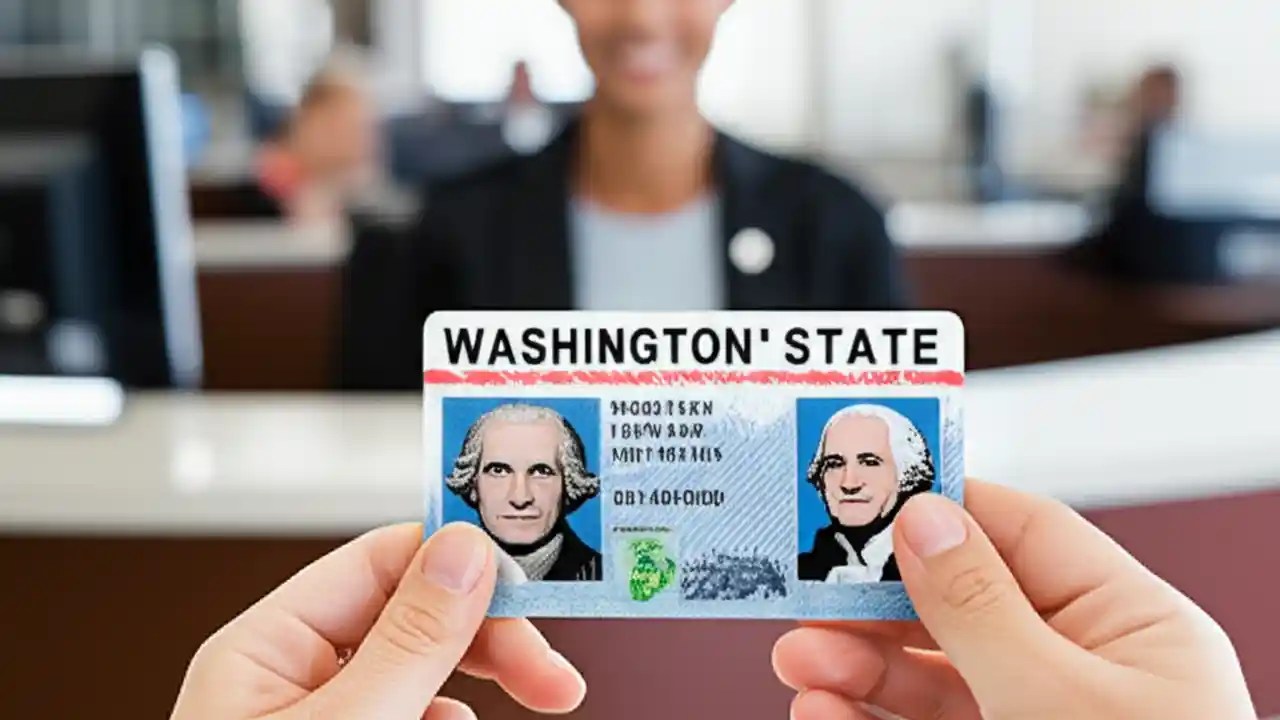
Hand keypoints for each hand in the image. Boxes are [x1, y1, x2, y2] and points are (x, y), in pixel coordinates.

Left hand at [171, 523, 584, 718]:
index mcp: (268, 650)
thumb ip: (408, 642)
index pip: (379, 563)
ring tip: (525, 707)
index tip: (534, 583)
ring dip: (479, 692)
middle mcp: (296, 681)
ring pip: (429, 675)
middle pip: (417, 619)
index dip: (458, 561)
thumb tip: (463, 554)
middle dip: (492, 644)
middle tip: (555, 681)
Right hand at [773, 480, 1255, 718]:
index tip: (863, 493)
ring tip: (798, 660)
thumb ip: (982, 607)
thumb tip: (924, 519)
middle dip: (877, 600)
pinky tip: (824, 711)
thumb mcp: (1057, 698)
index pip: (1024, 534)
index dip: (943, 507)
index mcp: (1130, 627)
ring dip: (858, 665)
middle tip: (804, 592)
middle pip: (960, 606)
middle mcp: (1082, 671)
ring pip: (931, 676)